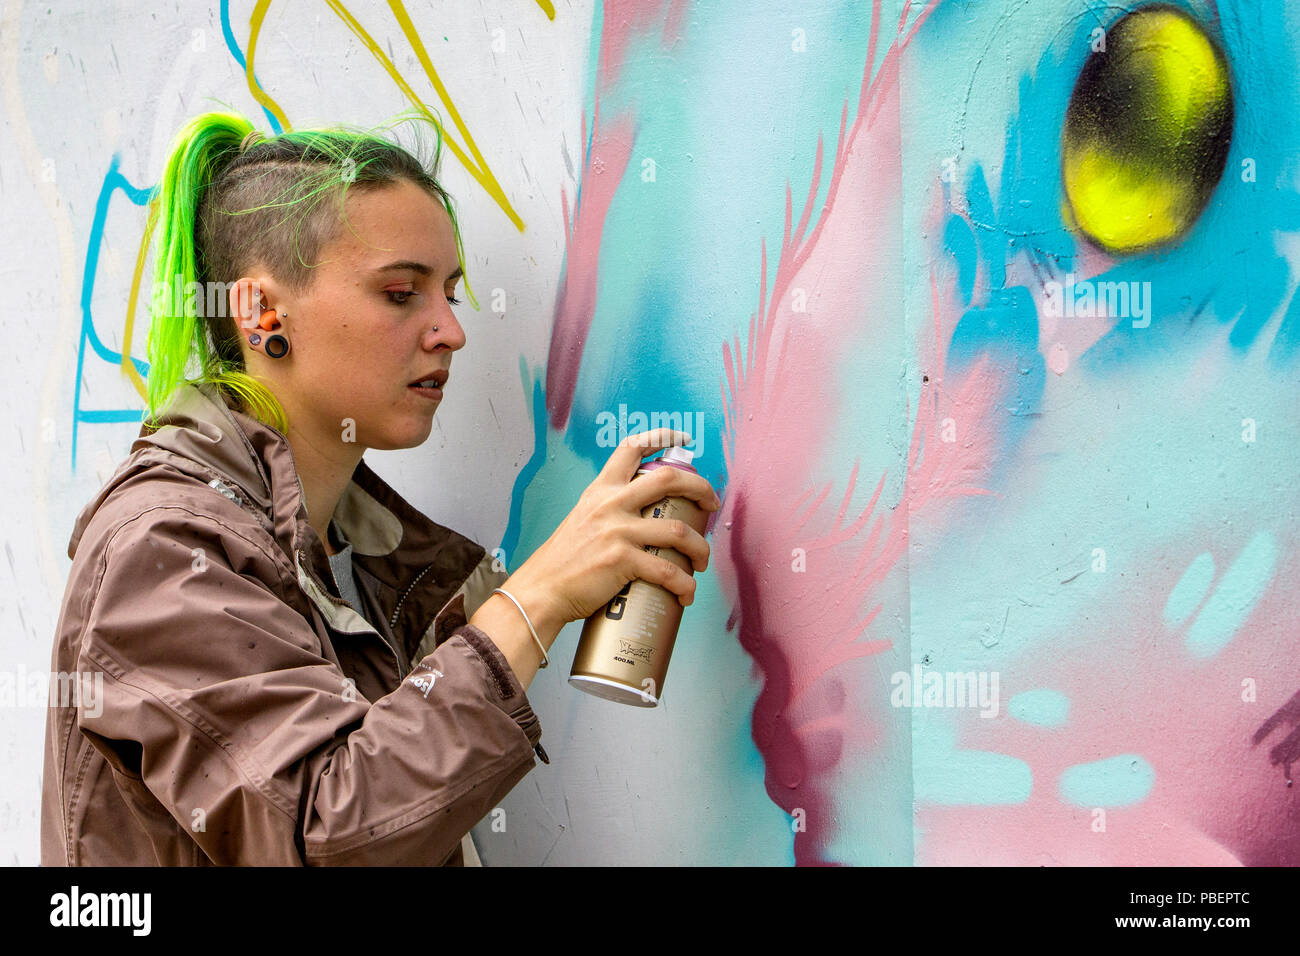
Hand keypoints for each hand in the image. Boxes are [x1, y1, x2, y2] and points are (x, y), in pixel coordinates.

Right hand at [504, 428, 720, 629]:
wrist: (543, 590)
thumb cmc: (565, 561)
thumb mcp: (583, 519)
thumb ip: (609, 512)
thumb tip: (645, 517)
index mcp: (601, 490)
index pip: (631, 448)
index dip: (661, 436)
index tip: (683, 439)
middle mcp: (611, 503)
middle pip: (669, 479)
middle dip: (701, 488)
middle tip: (712, 504)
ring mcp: (618, 531)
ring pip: (679, 530)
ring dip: (700, 548)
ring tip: (701, 561)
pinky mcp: (622, 561)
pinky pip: (668, 571)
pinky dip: (685, 585)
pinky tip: (686, 594)